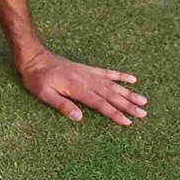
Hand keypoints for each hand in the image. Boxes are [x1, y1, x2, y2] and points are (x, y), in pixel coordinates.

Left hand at [18, 49, 147, 125]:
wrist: (35, 58)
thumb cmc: (37, 79)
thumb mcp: (44, 94)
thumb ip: (62, 105)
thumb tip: (80, 118)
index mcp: (78, 89)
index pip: (101, 104)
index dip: (115, 114)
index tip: (128, 122)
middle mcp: (87, 80)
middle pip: (112, 95)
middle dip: (128, 106)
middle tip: (144, 114)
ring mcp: (89, 73)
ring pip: (113, 85)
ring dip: (129, 93)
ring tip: (144, 100)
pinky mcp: (88, 69)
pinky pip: (108, 72)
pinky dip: (120, 76)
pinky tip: (133, 79)